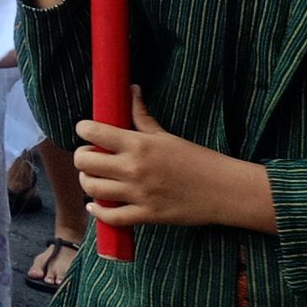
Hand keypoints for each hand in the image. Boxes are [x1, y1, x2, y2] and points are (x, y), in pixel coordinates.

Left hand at [75, 88, 275, 232]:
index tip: (86, 131)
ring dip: (87, 182)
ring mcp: (138, 193)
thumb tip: (131, 90)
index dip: (83, 129)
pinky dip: (99, 212)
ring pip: (92, 188)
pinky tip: (96, 206)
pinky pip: (111, 217)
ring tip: (94, 178)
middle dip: (82, 157)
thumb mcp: (166, 135)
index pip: (92, 131)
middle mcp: (133, 168)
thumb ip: (141, 115)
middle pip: (84, 161)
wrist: (224, 190)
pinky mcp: (146, 215)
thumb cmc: (196, 160)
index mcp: (137, 144)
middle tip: (90, 157)